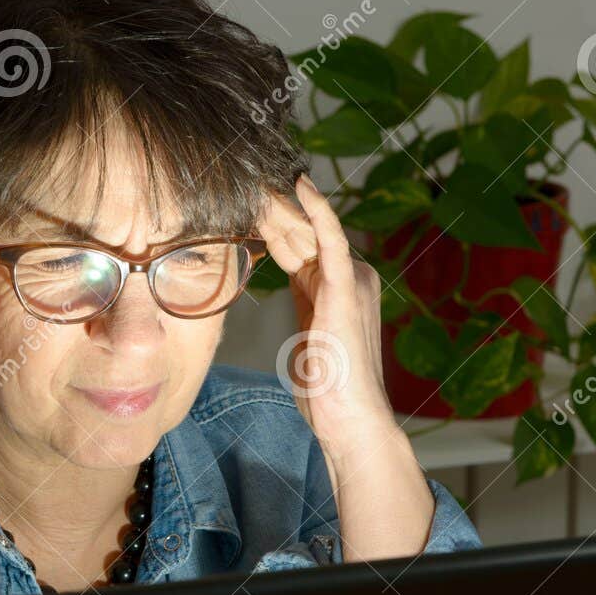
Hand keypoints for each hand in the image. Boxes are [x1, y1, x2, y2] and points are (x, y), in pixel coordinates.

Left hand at [255, 173, 396, 455]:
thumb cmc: (327, 388)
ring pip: (311, 230)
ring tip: (258, 177)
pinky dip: (316, 210)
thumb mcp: (308, 334)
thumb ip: (302, 304)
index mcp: (337, 286)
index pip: (300, 245)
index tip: (243, 203)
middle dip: (272, 209)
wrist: (349, 417)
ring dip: (283, 204)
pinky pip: (330, 238)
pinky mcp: (346, 287)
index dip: (270, 224)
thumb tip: (284, 288)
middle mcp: (349, 275)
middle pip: (303, 233)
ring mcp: (352, 278)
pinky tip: (299, 185)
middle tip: (243, 179)